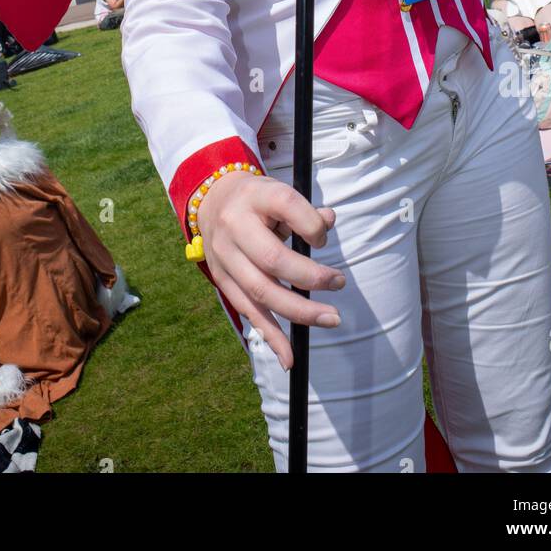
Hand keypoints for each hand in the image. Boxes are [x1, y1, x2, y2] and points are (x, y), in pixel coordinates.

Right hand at [196, 172, 345, 370]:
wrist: (212, 202)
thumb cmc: (258, 200)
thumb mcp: (279, 193)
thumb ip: (306, 211)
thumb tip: (327, 223)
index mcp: (254, 196)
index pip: (286, 205)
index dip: (312, 225)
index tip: (324, 238)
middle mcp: (234, 227)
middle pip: (272, 259)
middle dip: (310, 277)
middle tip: (339, 284)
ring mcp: (224, 257)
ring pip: (260, 292)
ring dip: (298, 311)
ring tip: (330, 319)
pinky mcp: (222, 280)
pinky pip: (248, 312)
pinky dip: (271, 336)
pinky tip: (290, 357)